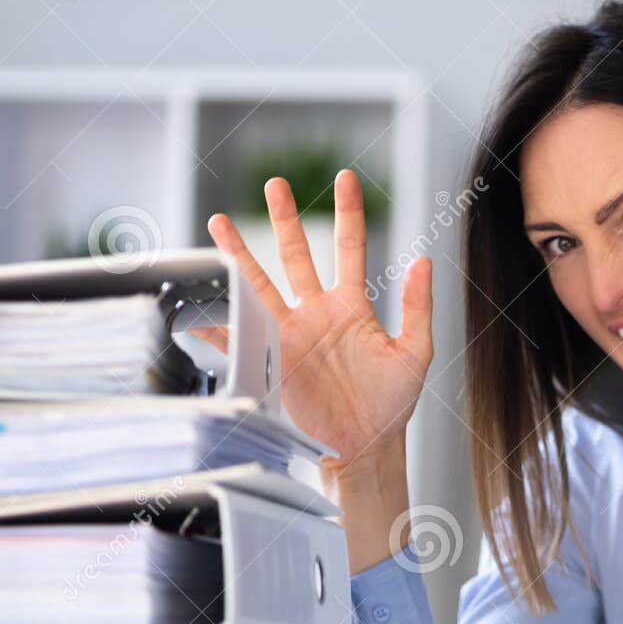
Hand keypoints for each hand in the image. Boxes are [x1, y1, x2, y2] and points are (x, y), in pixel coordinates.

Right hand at [198, 171, 432, 482]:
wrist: (367, 445)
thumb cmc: (393, 402)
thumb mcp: (415, 353)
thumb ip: (417, 307)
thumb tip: (423, 261)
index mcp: (353, 306)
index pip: (350, 247)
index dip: (348, 212)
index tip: (346, 178)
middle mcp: (318, 312)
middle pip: (298, 254)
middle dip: (286, 218)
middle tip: (275, 184)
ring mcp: (292, 334)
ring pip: (261, 283)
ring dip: (240, 254)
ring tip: (220, 222)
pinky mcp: (274, 361)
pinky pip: (240, 340)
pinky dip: (218, 329)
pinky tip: (199, 314)